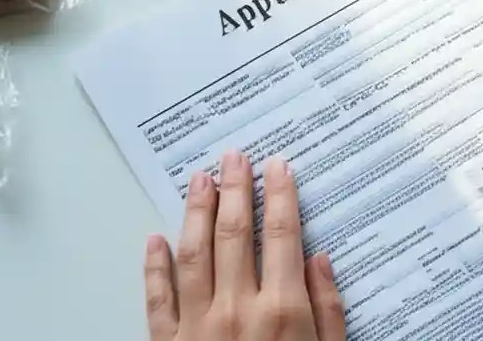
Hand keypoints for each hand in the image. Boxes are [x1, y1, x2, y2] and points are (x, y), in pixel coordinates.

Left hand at [143, 151, 345, 340]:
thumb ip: (327, 311)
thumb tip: (320, 262)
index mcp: (283, 311)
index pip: (281, 235)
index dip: (279, 196)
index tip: (277, 168)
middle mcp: (237, 311)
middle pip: (234, 234)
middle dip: (235, 190)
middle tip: (234, 159)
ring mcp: (198, 328)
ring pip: (195, 256)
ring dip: (197, 213)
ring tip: (200, 181)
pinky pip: (159, 300)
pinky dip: (156, 268)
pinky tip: (156, 240)